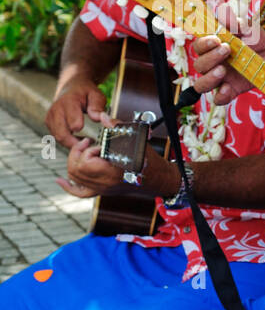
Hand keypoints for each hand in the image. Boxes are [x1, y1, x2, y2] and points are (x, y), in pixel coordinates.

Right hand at [45, 77, 105, 147]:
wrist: (71, 86)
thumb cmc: (85, 92)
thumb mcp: (96, 95)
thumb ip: (98, 108)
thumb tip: (101, 120)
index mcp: (69, 102)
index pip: (73, 124)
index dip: (84, 135)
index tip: (94, 140)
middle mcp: (56, 109)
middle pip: (62, 134)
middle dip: (76, 144)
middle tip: (89, 146)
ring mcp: (50, 116)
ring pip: (58, 137)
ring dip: (71, 143)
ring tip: (85, 141)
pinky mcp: (48, 122)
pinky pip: (56, 136)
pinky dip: (66, 141)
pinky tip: (77, 138)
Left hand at [56, 118, 180, 199]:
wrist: (158, 178)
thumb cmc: (148, 158)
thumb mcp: (135, 140)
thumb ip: (117, 127)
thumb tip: (102, 116)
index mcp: (113, 171)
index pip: (85, 162)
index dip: (87, 150)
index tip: (96, 143)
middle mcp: (105, 183)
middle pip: (76, 169)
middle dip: (77, 154)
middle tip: (87, 144)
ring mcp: (102, 189)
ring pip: (75, 177)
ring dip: (74, 162)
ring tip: (84, 152)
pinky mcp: (101, 192)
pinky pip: (80, 193)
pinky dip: (68, 186)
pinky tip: (60, 181)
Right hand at [187, 0, 264, 104]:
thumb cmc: (254, 41)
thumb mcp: (249, 29)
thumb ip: (235, 21)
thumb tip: (221, 8)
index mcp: (211, 47)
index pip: (198, 46)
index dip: (203, 43)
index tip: (216, 39)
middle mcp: (211, 64)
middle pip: (199, 65)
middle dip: (210, 57)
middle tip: (227, 49)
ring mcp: (219, 79)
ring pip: (201, 84)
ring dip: (209, 78)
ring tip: (223, 70)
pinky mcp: (229, 91)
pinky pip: (217, 99)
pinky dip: (220, 95)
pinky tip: (228, 89)